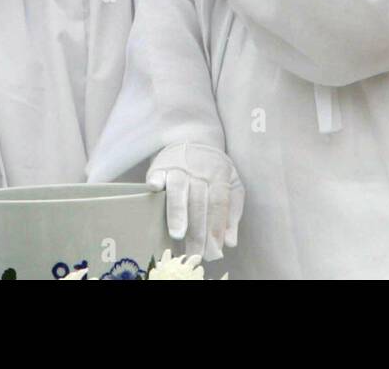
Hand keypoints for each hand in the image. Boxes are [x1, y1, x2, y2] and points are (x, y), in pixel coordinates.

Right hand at [146, 143, 243, 261]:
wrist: (194, 136)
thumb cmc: (213, 167)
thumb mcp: (232, 183)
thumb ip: (233, 212)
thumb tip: (230, 242)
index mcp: (219, 176)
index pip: (219, 204)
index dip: (217, 227)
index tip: (214, 249)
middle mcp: (200, 171)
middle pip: (199, 203)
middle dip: (197, 230)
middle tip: (195, 252)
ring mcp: (179, 167)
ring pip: (179, 190)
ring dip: (178, 212)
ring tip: (177, 233)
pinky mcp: (161, 165)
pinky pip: (158, 173)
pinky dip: (156, 181)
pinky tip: (154, 189)